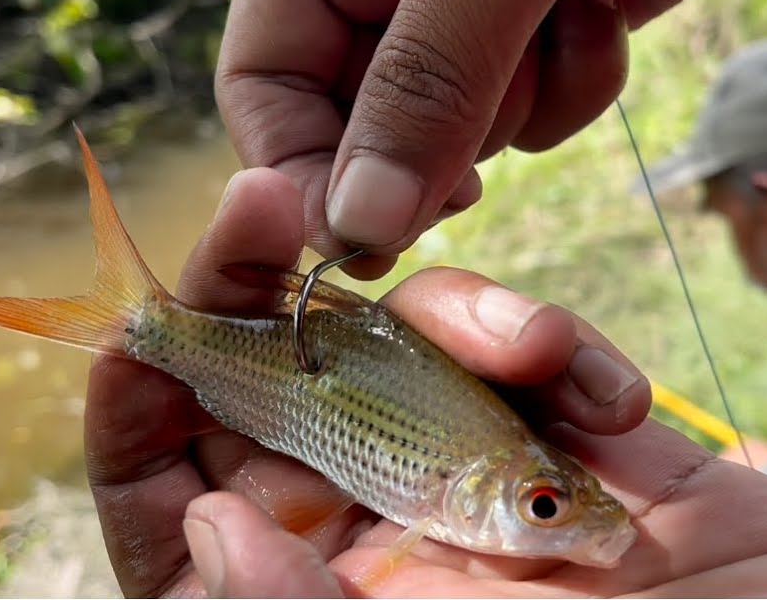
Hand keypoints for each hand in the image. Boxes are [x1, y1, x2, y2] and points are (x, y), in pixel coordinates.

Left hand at [86, 168, 766, 598]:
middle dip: (278, 307)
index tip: (150, 329)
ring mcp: (501, 496)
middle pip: (285, 407)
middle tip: (280, 206)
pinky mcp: (598, 449)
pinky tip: (619, 401)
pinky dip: (562, 352)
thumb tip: (206, 542)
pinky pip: (535, 361)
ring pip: (409, 360)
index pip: (183, 524)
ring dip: (449, 327)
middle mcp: (403, 559)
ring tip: (526, 349)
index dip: (147, 425)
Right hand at [215, 0, 766, 278]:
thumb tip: (357, 223)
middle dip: (431, 141)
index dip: (303, 167)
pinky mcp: (570, 11)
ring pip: (463, 124)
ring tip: (576, 8)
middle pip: (365, 116)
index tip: (358, 241)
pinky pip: (546, 104)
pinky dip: (582, 79)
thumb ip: (428, 74)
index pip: (267, 75)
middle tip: (480, 156)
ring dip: (523, 101)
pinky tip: (617, 3)